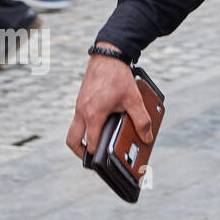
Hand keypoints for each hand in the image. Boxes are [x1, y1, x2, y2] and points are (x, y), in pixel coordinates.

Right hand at [66, 43, 153, 160]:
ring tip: (100, 140)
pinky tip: (105, 120)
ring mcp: (80, 106)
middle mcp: (82, 112)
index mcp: (93, 115)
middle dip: (80, 152)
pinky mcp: (82, 99)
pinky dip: (89, 123)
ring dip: (84, 137)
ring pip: (75, 129)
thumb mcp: (134, 99)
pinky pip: (80, 117)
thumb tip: (147, 137)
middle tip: (93, 157)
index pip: (90, 144)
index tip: (105, 163)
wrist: (107, 55)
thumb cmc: (118, 76)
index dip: (97, 156)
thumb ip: (142, 119)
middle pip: (72, 140)